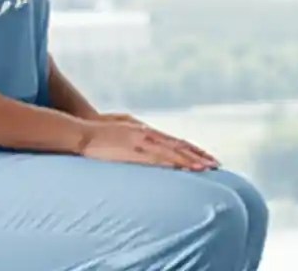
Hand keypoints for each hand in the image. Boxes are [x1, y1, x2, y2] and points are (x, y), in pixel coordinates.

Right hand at [76, 118, 218, 171]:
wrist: (80, 131)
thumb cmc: (100, 131)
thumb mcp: (124, 128)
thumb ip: (139, 133)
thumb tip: (149, 136)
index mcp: (148, 132)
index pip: (177, 142)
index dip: (194, 151)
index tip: (208, 159)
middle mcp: (149, 135)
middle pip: (180, 146)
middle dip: (199, 157)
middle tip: (216, 166)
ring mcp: (141, 142)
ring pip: (171, 152)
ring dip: (189, 161)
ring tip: (204, 169)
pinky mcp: (131, 150)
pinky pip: (154, 158)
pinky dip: (169, 162)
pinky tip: (180, 167)